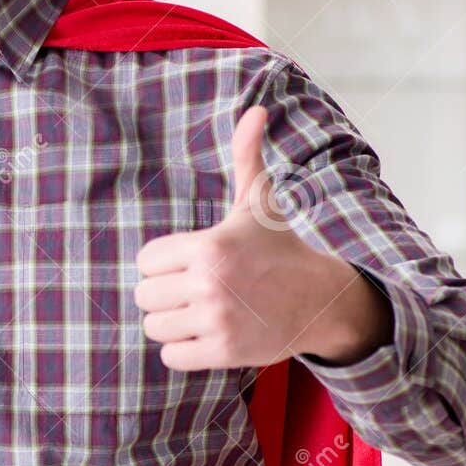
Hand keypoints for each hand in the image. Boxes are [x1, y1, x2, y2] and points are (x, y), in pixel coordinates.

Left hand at [131, 104, 392, 370]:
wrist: (321, 299)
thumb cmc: (279, 247)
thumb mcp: (259, 201)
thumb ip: (247, 155)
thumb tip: (257, 109)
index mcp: (208, 245)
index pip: (145, 260)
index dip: (163, 262)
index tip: (190, 262)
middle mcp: (209, 284)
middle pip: (144, 296)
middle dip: (164, 294)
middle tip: (193, 289)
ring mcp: (216, 320)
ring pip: (154, 327)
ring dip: (171, 323)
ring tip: (200, 311)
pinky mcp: (224, 352)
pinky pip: (172, 356)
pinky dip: (183, 350)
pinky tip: (206, 333)